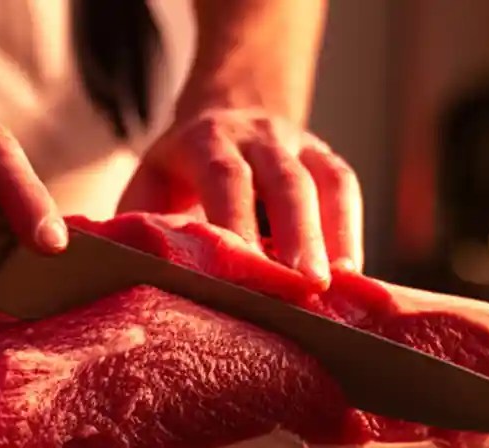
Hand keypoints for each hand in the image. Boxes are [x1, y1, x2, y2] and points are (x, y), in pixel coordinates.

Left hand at [119, 108, 361, 288]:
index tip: (244, 270)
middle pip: (286, 182)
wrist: (221, 119)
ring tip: (342, 288)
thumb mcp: (150, 190)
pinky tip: (353, 279)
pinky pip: (346, 191)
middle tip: (308, 286)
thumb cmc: (177, 179)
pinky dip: (351, 233)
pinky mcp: (326, 160)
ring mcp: (299, 143)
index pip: (225, 177)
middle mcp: (258, 134)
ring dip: (335, 237)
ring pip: (326, 183)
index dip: (237, 221)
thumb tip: (135, 282)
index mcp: (206, 139)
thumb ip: (144, 229)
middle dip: (299, 235)